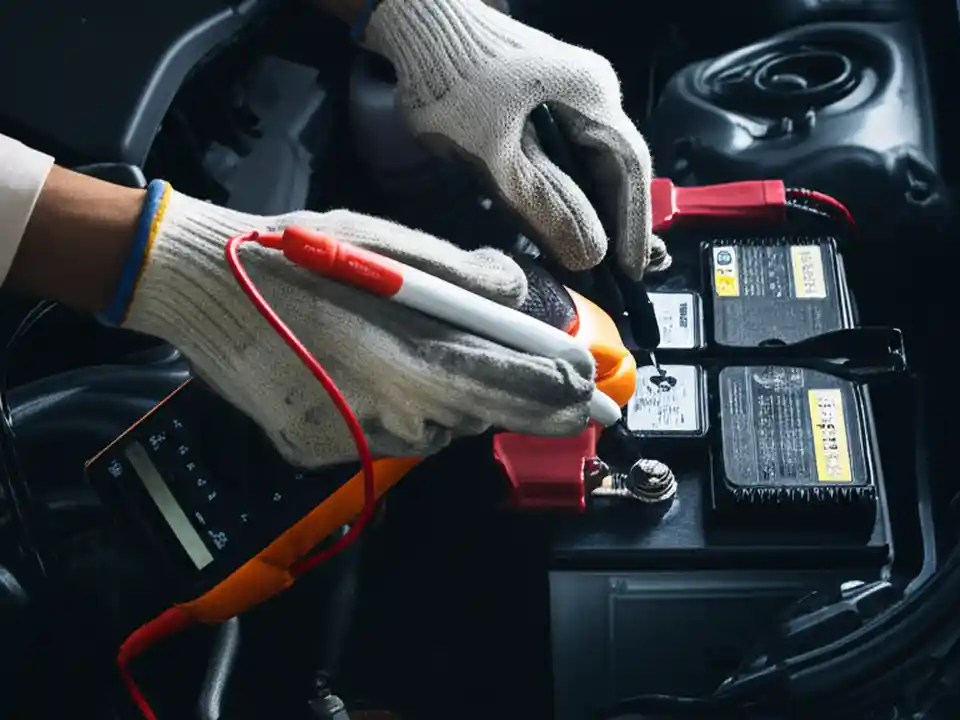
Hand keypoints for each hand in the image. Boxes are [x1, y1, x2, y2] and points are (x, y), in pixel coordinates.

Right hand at [121, 186, 595, 467]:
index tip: (595, 395)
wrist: (197, 285)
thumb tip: (514, 292)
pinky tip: (387, 381)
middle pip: (483, 418)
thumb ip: (458, 274)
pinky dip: (403, 416)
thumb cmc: (292, 255)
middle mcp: (383, 409)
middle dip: (540, 413)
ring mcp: (347, 437)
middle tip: (583, 411)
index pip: (506, 385)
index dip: (558, 393)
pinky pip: (384, 440)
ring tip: (462, 373)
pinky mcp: (316, 449)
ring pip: (434, 432)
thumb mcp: (381, 244)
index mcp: (406, 356)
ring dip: (460, 408)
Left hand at [364, 0, 666, 279]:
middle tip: (618, 269)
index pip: (630, 169)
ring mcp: (570, 87)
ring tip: (595, 249)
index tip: (634, 269)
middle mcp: (592, 88)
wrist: (413, 21)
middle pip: (618, 163)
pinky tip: (565, 211)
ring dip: (596, 202)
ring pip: (595, 156)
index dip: (634, 225)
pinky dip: (573, 183)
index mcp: (591, 95)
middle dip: (618, 217)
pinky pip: (572, 146)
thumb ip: (542, 207)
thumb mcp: (492, 154)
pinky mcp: (546, 92)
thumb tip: (587, 254)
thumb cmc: (450, 78)